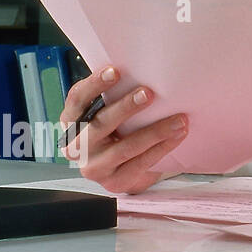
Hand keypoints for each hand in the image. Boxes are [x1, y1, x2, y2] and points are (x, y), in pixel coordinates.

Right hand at [60, 66, 187, 194]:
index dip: (94, 85)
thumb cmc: (118, 132)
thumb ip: (115, 96)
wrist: (125, 171)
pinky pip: (141, 163)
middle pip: (100, 124)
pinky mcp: (114, 182)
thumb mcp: (110, 114)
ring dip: (155, 131)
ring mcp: (94, 168)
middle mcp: (76, 147)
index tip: (116, 71)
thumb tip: (144, 69)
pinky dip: (163, 147)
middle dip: (125, 108)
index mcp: (72, 122)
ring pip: (125, 148)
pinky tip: (178, 135)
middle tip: (149, 93)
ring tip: (179, 119)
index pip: (77, 100)